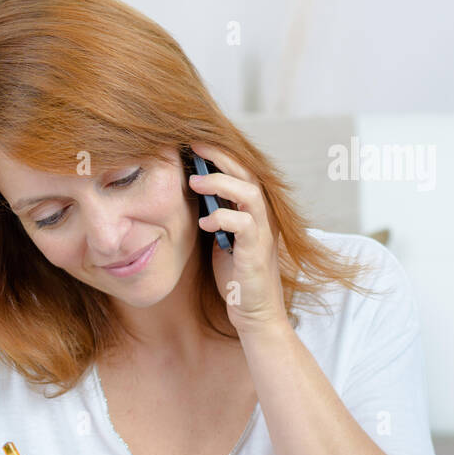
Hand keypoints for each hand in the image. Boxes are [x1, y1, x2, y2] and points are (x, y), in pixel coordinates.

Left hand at [188, 141, 287, 336]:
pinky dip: (223, 218)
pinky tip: (204, 222)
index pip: (240, 171)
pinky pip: (244, 225)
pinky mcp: (257, 252)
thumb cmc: (235, 273)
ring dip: (220, 184)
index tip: (193, 144)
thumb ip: (214, 212)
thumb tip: (191, 189)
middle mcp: (263, 216)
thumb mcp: (220, 237)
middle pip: (246, 173)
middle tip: (193, 147)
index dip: (219, 155)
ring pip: (249, 194)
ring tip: (194, 182)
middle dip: (219, 157)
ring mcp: (263, 233)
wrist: (253, 311)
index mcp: (253, 210)